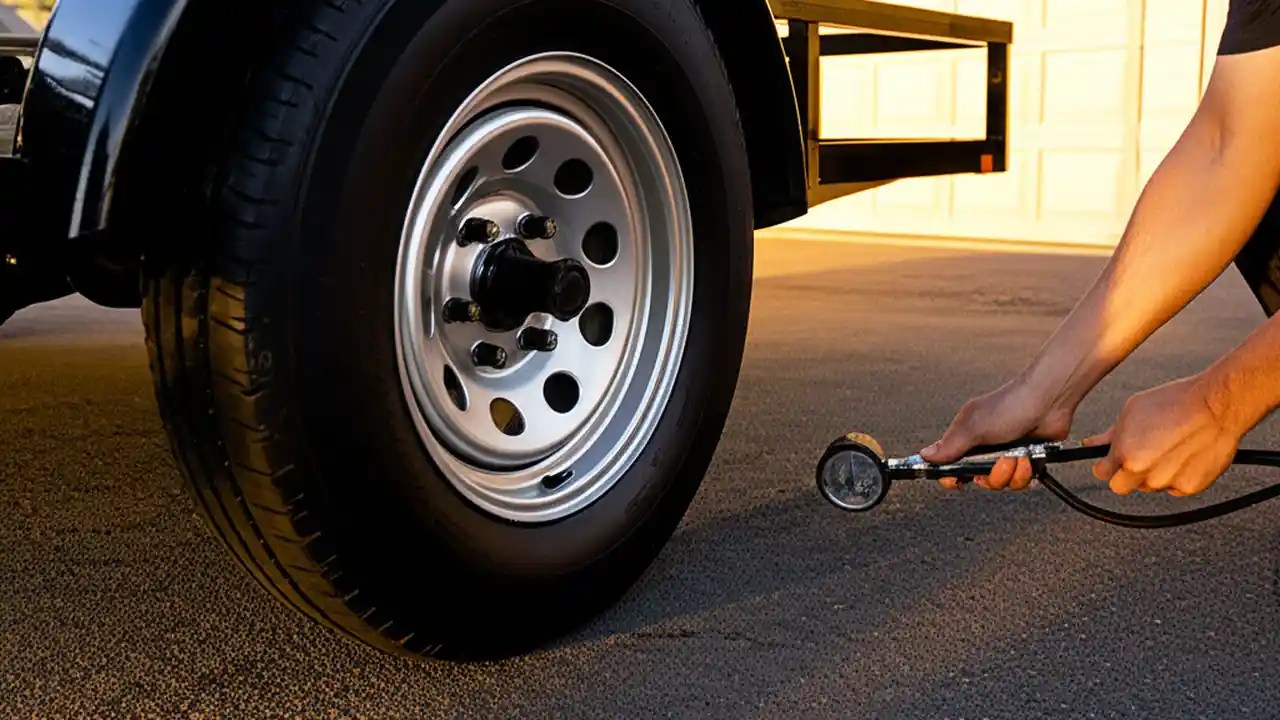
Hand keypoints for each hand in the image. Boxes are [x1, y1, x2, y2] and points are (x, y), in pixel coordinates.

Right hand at [922, 376, 1073, 490]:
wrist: (1049, 400)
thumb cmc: (1010, 405)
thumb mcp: (973, 427)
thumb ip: (949, 446)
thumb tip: (925, 456)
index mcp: (965, 438)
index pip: (949, 466)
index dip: (951, 478)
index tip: (957, 481)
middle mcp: (984, 448)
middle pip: (978, 480)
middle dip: (991, 476)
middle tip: (999, 460)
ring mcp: (1005, 455)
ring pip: (1001, 483)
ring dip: (1011, 473)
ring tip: (1018, 455)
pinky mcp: (1026, 460)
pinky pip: (1020, 481)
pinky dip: (1026, 472)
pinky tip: (1029, 457)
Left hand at [1086, 375, 1241, 496]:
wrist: (1217, 405)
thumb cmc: (1174, 402)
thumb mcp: (1133, 410)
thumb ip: (1110, 434)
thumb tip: (1090, 444)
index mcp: (1125, 454)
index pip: (1102, 473)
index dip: (1105, 465)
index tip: (1111, 461)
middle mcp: (1144, 473)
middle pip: (1121, 487)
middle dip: (1125, 475)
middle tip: (1137, 458)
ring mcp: (1167, 482)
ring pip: (1149, 486)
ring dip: (1152, 474)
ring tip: (1168, 449)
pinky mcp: (1189, 487)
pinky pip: (1174, 488)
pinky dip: (1176, 477)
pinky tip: (1184, 456)